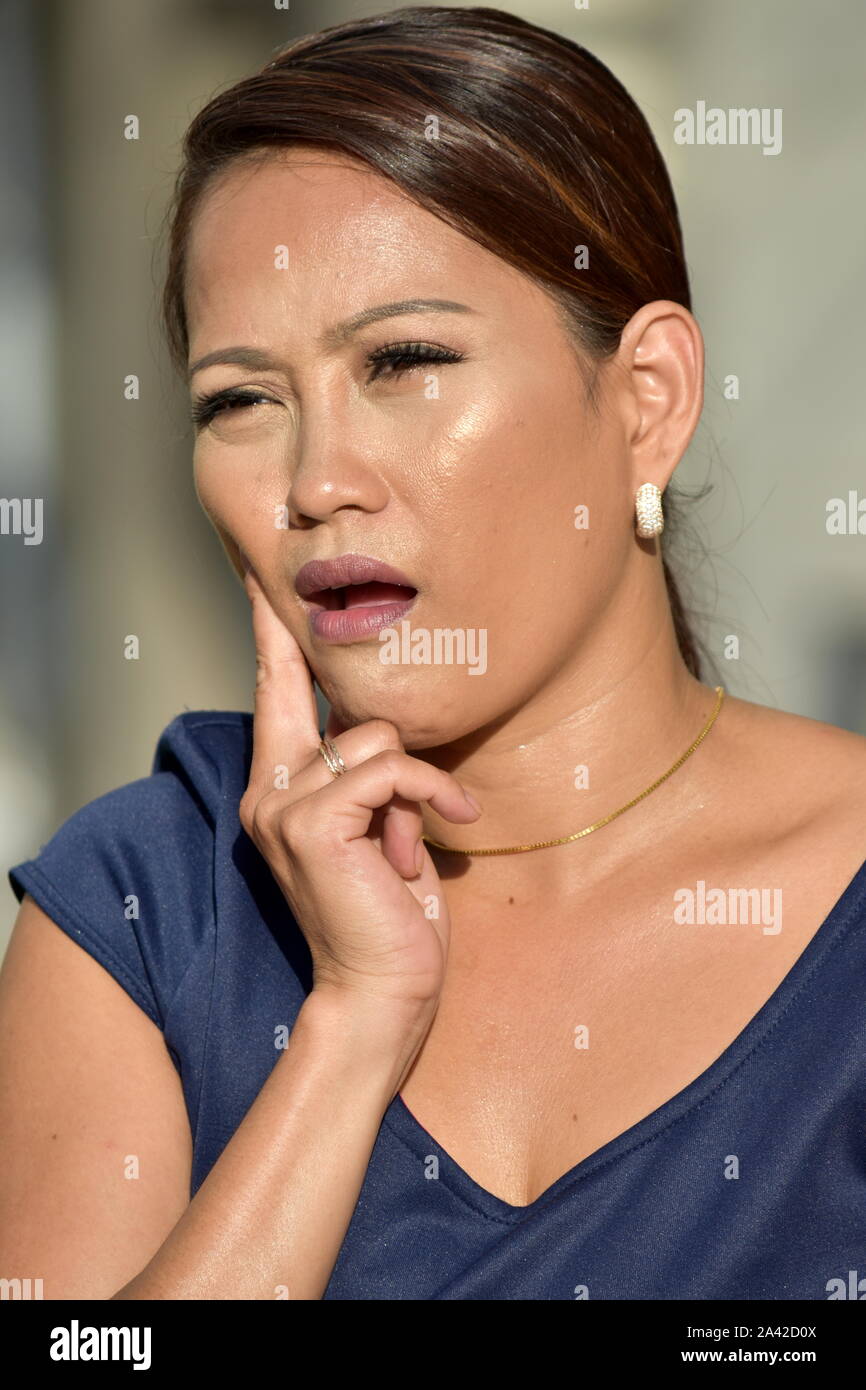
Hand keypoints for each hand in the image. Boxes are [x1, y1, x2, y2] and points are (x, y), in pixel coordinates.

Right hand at [238, 567, 481, 1020]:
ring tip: (417, 838)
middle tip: (327, 655)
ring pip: (373, 735)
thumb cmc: (390, 915)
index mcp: (279, 790)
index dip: (271, 635)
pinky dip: (429, 794)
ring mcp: (283, 806)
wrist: (381, 990)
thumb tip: (383, 734)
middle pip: (315, 693)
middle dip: (332, 666)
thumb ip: (367, 778)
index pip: (273, 693)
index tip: (262, 582)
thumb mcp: (379, 831)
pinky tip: (450, 825)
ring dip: (416, 783)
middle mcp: (268, 791)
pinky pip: (391, 768)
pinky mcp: (313, 821)